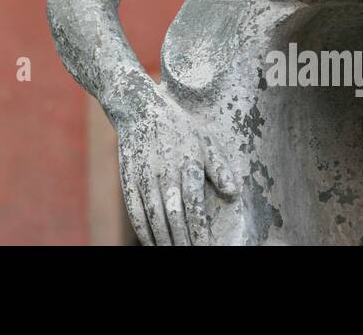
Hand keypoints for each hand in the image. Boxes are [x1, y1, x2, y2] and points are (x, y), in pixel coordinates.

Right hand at [113, 85, 238, 244]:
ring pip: (153, 217)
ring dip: (164, 241)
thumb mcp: (204, 139)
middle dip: (183, 242)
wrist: (137, 108)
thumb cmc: (178, 126)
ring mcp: (144, 177)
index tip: (206, 247)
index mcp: (187, 162)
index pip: (193, 205)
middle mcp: (164, 171)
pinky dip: (144, 232)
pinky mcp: (128, 180)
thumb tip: (233, 193)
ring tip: (173, 253)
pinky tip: (152, 244)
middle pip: (173, 216)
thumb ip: (219, 167)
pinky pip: (135, 212)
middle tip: (191, 255)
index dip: (199, 230)